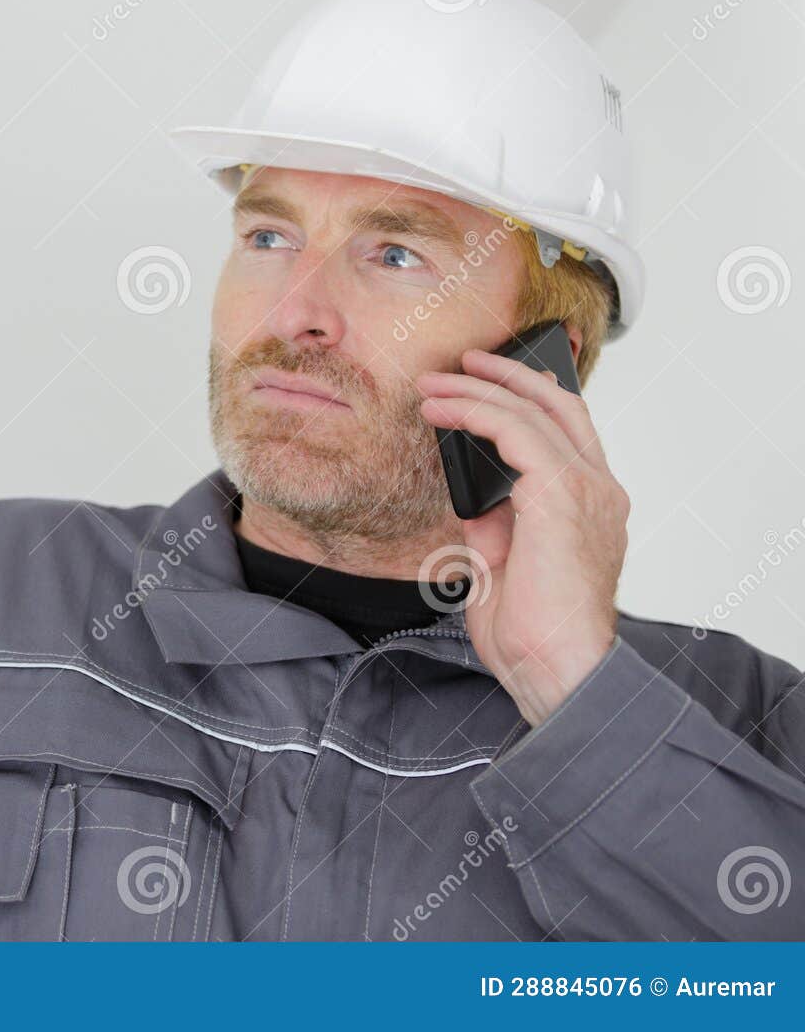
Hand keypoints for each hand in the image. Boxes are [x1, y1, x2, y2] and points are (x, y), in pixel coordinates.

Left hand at [417, 348, 628, 724]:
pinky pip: (514, 431)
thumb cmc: (533, 634)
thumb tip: (475, 504)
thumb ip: (496, 529)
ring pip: (532, 410)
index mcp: (592, 507)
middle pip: (558, 405)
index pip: (566, 432)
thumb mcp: (503, 568)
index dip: (528, 398)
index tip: (484, 382)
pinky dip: (475, 412)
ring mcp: (587, 490)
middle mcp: (599, 491)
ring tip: (433, 385)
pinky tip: (441, 411)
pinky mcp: (561, 494)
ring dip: (477, 390)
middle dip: (505, 376)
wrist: (555, 669)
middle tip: (460, 363)